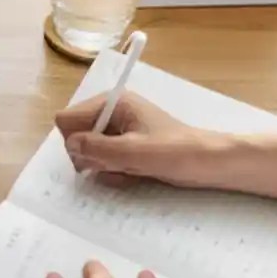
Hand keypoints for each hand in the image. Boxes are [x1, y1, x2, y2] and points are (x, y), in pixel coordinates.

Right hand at [56, 92, 226, 188]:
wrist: (209, 163)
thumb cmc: (175, 152)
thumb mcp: (134, 152)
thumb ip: (98, 147)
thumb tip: (71, 145)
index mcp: (113, 102)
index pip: (68, 119)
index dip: (76, 141)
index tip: (98, 155)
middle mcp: (111, 112)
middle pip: (76, 136)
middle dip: (91, 156)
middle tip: (117, 164)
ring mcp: (117, 130)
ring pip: (88, 151)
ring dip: (103, 166)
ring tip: (128, 170)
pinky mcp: (124, 145)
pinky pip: (102, 160)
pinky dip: (112, 171)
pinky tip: (131, 175)